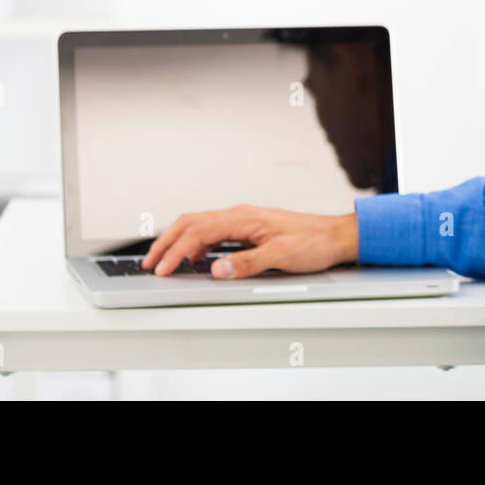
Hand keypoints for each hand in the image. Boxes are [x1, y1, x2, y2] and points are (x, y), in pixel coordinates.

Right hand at [140, 206, 358, 278]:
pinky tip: (195, 258)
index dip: (176, 252)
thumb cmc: (314, 243)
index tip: (162, 270)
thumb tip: (217, 269)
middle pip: (191, 223)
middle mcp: (241, 214)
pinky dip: (195, 242)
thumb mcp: (282, 256)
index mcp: (244, 218)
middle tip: (149, 264)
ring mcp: (244, 220)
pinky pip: (213, 230)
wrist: (335, 236)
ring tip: (163, 260)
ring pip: (199, 224)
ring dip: (178, 241)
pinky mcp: (249, 228)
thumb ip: (248, 263)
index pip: (198, 232)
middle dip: (166, 242)